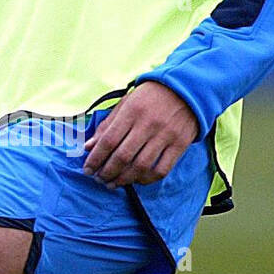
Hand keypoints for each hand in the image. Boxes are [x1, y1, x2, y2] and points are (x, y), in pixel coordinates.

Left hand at [83, 81, 198, 187]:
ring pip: (141, 166)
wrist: (186, 90)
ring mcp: (165, 136)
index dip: (96, 158)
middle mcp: (148, 124)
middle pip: (123, 156)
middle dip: (107, 172)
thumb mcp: (125, 104)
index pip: (109, 140)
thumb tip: (88, 146)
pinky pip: (161, 169)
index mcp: (131, 111)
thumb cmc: (149, 97)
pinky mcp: (180, 145)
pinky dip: (146, 179)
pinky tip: (135, 180)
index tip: (87, 169)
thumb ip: (107, 125)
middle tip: (98, 179)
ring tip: (113, 183)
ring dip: (124, 179)